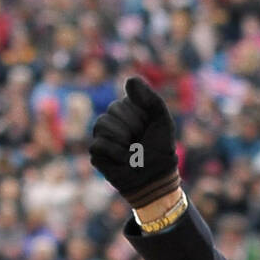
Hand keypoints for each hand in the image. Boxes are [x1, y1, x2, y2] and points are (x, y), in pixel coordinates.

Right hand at [90, 77, 179, 206]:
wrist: (156, 180)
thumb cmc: (161, 150)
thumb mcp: (162, 120)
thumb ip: (151, 98)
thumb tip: (130, 80)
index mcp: (128, 109)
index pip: (126, 99)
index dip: (141, 115)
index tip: (149, 128)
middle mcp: (113, 120)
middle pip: (113, 109)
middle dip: (132, 127)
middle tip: (140, 142)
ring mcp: (103, 136)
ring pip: (102, 123)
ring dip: (123, 140)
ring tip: (132, 151)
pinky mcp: (97, 154)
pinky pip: (98, 144)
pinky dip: (115, 153)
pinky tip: (123, 161)